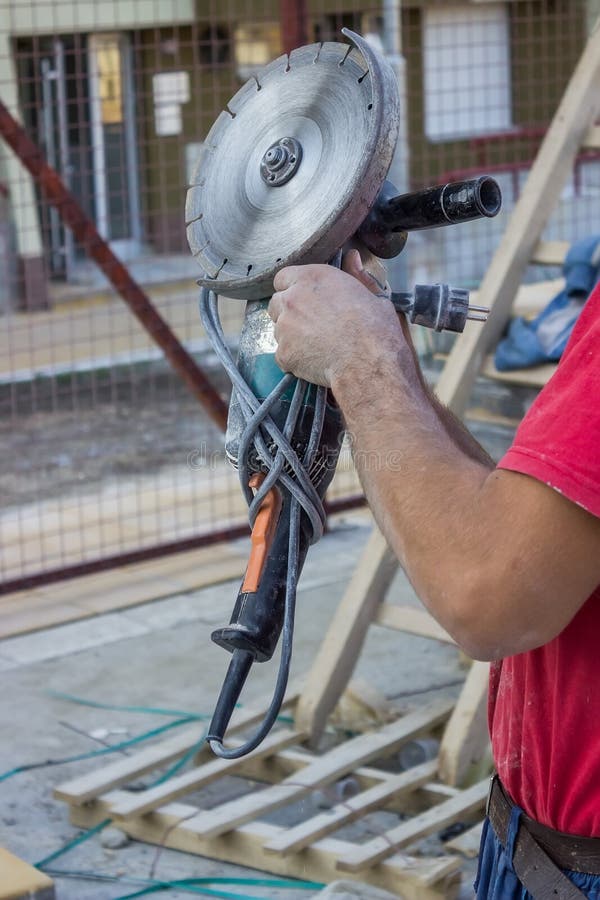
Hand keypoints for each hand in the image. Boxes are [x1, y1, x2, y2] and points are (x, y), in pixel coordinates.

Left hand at [268, 253, 404, 387]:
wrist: (368, 363)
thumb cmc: (375, 329)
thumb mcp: (373, 295)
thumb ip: (357, 276)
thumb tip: (353, 258)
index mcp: (312, 278)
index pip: (283, 278)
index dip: (292, 289)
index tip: (303, 299)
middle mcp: (292, 299)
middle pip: (276, 303)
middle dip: (289, 313)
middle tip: (311, 324)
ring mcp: (284, 327)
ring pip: (278, 330)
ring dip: (291, 336)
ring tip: (316, 345)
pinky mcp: (284, 353)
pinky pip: (283, 355)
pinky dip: (294, 360)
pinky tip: (314, 361)